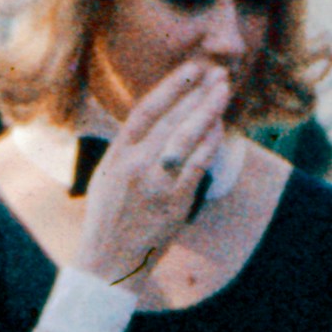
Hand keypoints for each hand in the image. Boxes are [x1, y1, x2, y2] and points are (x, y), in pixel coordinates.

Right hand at [69, 61, 231, 286]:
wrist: (108, 262)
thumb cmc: (108, 218)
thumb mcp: (108, 174)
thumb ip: (130, 147)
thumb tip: (156, 119)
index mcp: (117, 154)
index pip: (146, 109)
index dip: (171, 86)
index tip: (192, 69)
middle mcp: (135, 164)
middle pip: (171, 118)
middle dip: (197, 92)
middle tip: (218, 73)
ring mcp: (155, 183)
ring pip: (186, 137)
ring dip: (208, 110)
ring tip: (223, 91)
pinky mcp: (174, 203)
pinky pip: (196, 166)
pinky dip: (210, 144)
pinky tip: (220, 128)